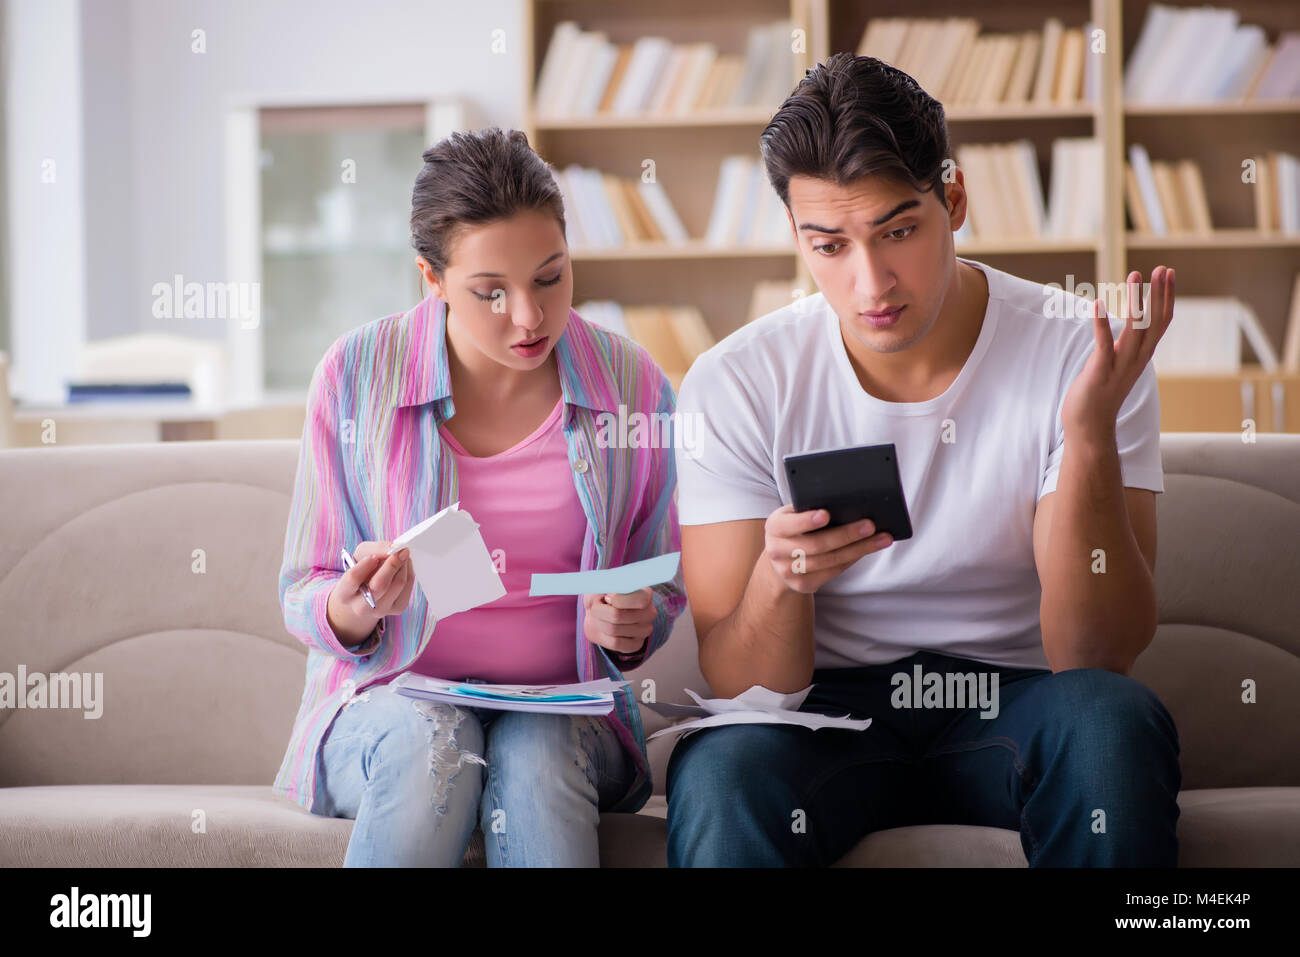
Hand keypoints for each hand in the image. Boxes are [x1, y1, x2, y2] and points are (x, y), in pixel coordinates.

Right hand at [326, 541, 414, 646]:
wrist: (367, 590)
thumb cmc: (362, 569)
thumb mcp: (361, 555)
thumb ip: (375, 549)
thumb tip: (394, 548)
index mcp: (344, 593)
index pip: (353, 579)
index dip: (364, 566)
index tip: (373, 557)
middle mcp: (360, 607)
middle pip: (379, 586)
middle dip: (392, 564)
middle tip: (400, 550)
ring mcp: (380, 610)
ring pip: (398, 584)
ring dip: (404, 565)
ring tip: (402, 555)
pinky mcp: (397, 608)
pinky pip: (408, 587)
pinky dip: (409, 572)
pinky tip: (404, 565)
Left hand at [583, 587, 655, 656]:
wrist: (600, 615)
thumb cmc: (602, 597)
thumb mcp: (600, 586)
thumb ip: (601, 586)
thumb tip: (601, 595)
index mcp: (645, 594)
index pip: (640, 600)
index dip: (618, 599)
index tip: (606, 597)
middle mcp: (649, 613)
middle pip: (618, 615)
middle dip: (599, 611)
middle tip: (595, 608)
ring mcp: (645, 630)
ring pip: (613, 629)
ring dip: (598, 622)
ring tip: (598, 617)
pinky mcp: (637, 644)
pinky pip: (615, 643)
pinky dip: (603, 635)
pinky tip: (603, 628)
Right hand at [764, 504, 893, 594]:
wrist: (781, 557)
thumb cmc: (795, 528)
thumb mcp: (794, 515)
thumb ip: (809, 510)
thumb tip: (848, 505)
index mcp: (774, 526)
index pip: (791, 524)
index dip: (807, 521)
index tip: (826, 514)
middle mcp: (777, 550)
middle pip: (816, 545)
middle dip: (846, 535)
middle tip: (870, 525)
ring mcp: (788, 571)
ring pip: (829, 561)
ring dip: (858, 549)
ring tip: (880, 538)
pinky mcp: (802, 584)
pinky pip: (833, 572)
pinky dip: (852, 559)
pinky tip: (867, 550)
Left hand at [1061, 267, 1174, 442]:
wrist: (1089, 427)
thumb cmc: (1099, 395)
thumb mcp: (1117, 365)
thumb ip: (1124, 346)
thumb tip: (1128, 327)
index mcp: (1142, 355)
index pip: (1161, 321)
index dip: (1166, 296)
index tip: (1168, 272)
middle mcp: (1136, 359)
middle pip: (1154, 321)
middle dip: (1158, 293)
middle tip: (1160, 267)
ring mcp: (1120, 366)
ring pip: (1133, 329)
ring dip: (1135, 301)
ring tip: (1134, 275)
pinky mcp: (1100, 372)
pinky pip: (1103, 344)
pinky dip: (1101, 324)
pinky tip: (1097, 304)